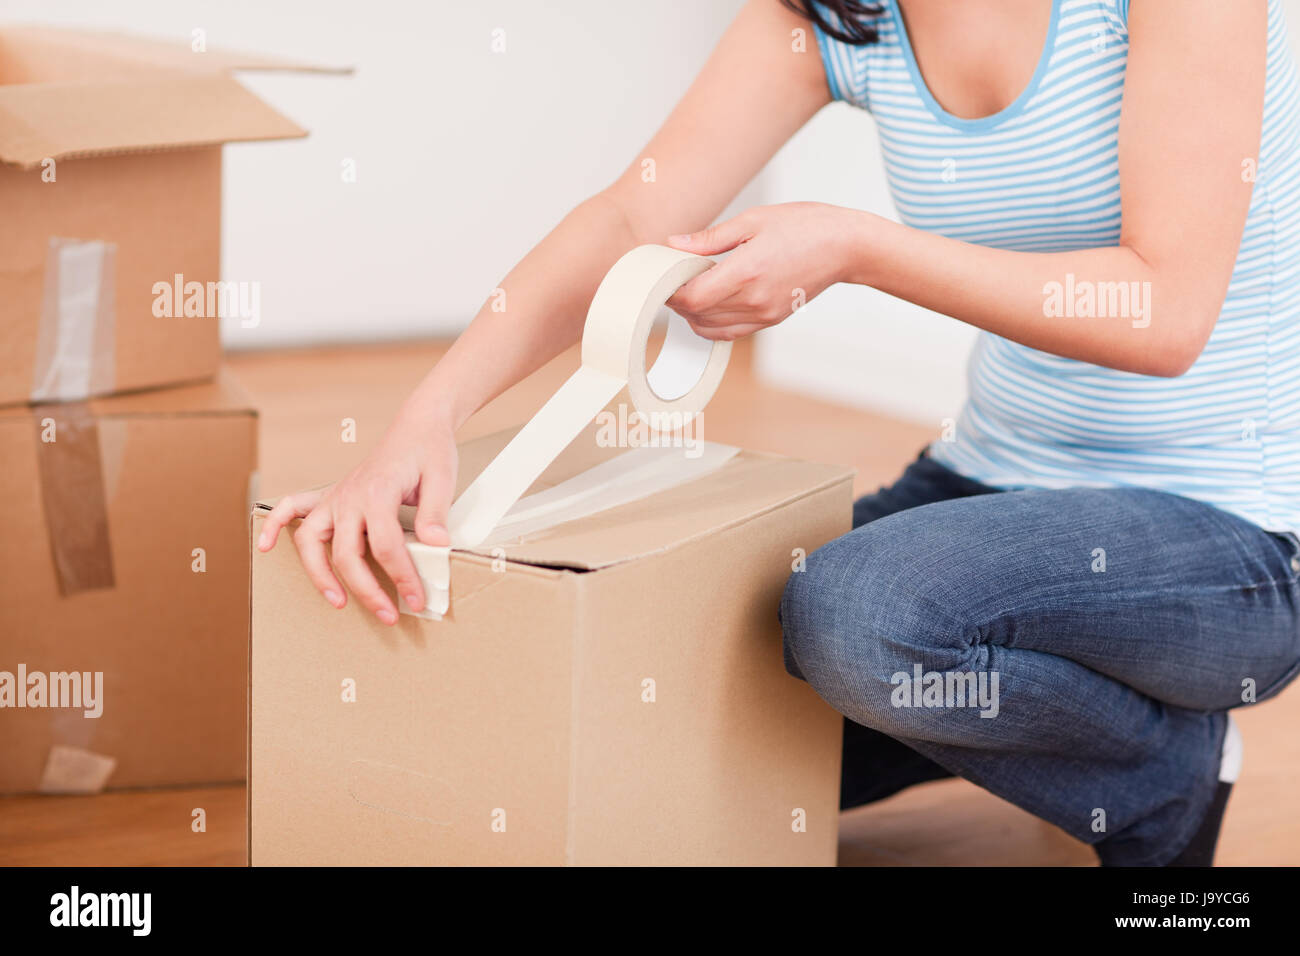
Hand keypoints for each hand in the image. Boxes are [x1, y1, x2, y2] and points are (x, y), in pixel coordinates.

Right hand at [256, 416, 457, 624]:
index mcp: (378, 492)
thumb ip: (436, 512)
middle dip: (366, 590)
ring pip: (310, 541)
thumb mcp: (443, 479)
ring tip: (337, 602)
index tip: (418, 599)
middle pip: (347, 554)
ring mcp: (336, 496)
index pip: (387, 546)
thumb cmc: (429, 451)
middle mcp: (350, 496)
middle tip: (388, 614)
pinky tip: (266, 546)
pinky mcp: (332, 496)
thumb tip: (437, 544)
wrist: (418, 426)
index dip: (403, 578)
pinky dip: (275, 526)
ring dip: (319, 575)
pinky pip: (293, 508)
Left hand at [665, 202, 860, 340]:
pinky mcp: (770, 320)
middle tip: (671, 279)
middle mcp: (753, 300)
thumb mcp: (753, 220)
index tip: (662, 276)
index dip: (670, 291)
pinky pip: (730, 332)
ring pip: (710, 328)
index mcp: (746, 272)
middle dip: (677, 300)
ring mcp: (763, 314)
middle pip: (697, 314)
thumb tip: (674, 244)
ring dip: (692, 313)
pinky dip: (711, 323)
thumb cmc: (805, 226)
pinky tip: (709, 304)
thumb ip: (710, 239)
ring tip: (690, 290)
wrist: (846, 247)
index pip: (692, 297)